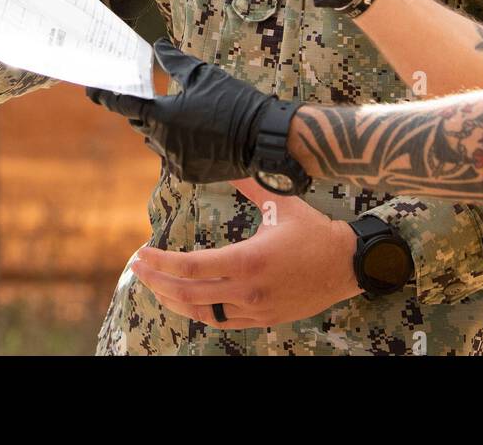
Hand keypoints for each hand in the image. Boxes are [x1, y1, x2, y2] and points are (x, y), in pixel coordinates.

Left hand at [86, 38, 272, 184]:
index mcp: (162, 115)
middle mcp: (162, 141)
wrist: (262, 137)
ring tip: (189, 117)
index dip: (105, 96)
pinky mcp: (187, 174)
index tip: (91, 89)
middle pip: (140, 123)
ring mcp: (174, 161)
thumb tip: (158, 46)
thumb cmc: (234, 101)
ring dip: (162, 129)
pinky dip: (179, 145)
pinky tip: (201, 135)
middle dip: (145, 110)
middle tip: (158, 98)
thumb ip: (175, 63)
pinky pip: (172, 157)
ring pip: (156, 141)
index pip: (123, 104)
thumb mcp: (203, 76)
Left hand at [128, 179, 360, 329]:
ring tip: (155, 285)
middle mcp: (248, 290)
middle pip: (188, 293)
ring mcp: (254, 308)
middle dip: (156, 281)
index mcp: (249, 260)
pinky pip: (221, 320)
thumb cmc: (314, 231)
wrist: (345, 264)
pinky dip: (199, 311)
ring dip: (172, 299)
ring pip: (201, 312)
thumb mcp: (282, 202)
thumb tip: (230, 162)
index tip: (142, 253)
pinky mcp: (262, 318)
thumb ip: (251, 183)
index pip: (192, 267)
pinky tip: (187, 299)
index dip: (161, 262)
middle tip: (137, 267)